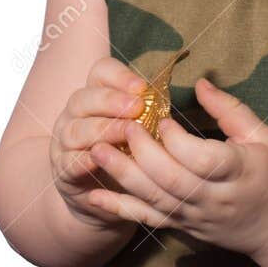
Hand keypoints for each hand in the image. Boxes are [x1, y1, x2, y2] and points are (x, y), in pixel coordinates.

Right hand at [49, 56, 149, 229]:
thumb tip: (204, 88)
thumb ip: (159, 107)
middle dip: (110, 101)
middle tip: (136, 107)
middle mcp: (77, 114)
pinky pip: (68, 162)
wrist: (98, 193)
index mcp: (97, 96)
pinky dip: (82, 160)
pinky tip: (98, 159)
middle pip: (84, 98)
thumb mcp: (142, 126)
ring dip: (100, 130)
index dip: (119, 77)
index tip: (143, 87)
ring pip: (75, 130)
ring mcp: (66, 142)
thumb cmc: (127, 153)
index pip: (100, 73)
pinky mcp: (63, 170)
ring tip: (125, 134)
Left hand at [83, 75, 267, 257]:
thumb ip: (230, 110)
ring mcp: (198, 217)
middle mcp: (217, 199)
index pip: (204, 160)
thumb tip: (200, 82)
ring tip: (96, 149)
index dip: (177, 140)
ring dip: (123, 177)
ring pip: (157, 202)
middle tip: (121, 126)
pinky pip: (148, 221)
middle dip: (143, 154)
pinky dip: (120, 210)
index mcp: (241, 172)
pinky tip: (94, 196)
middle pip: (174, 182)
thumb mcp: (264, 136)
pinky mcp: (184, 228)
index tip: (160, 117)